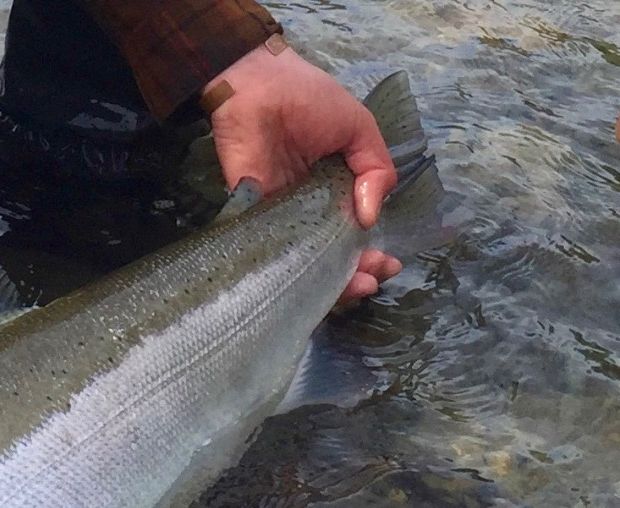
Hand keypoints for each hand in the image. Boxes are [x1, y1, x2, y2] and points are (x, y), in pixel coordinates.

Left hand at [204, 41, 401, 301]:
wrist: (258, 88)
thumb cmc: (310, 101)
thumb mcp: (358, 129)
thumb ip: (374, 169)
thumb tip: (370, 218)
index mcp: (335, 190)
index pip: (355, 231)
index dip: (371, 252)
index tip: (388, 264)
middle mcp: (309, 210)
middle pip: (332, 255)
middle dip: (357, 273)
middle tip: (373, 278)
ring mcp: (280, 218)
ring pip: (304, 263)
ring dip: (332, 282)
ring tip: (356, 286)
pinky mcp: (252, 220)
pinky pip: (271, 255)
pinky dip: (290, 274)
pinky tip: (315, 285)